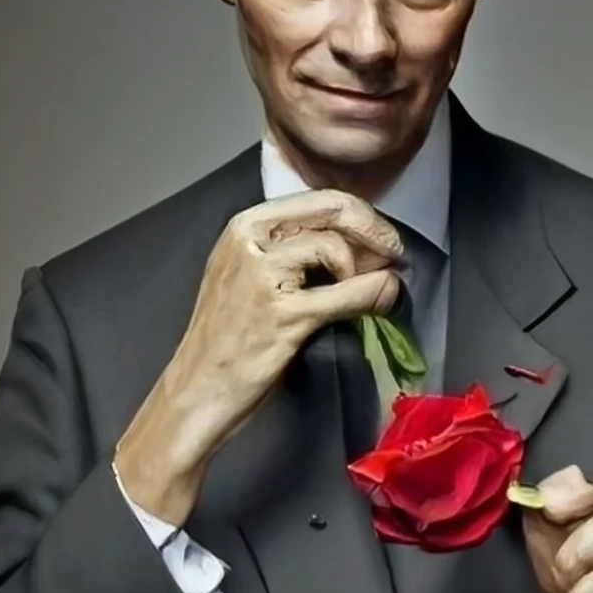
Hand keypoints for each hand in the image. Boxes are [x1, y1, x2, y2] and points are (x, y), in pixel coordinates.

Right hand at [114, 189, 403, 524]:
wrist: (195, 392)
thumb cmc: (227, 338)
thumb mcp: (250, 277)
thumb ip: (296, 252)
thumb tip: (362, 246)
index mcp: (244, 226)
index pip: (319, 200)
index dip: (363, 215)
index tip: (385, 238)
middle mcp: (250, 241)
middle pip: (334, 212)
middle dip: (376, 230)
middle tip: (397, 254)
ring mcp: (264, 276)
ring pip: (338, 248)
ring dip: (371, 266)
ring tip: (377, 288)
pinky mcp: (282, 315)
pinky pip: (346, 294)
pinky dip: (374, 293)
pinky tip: (384, 299)